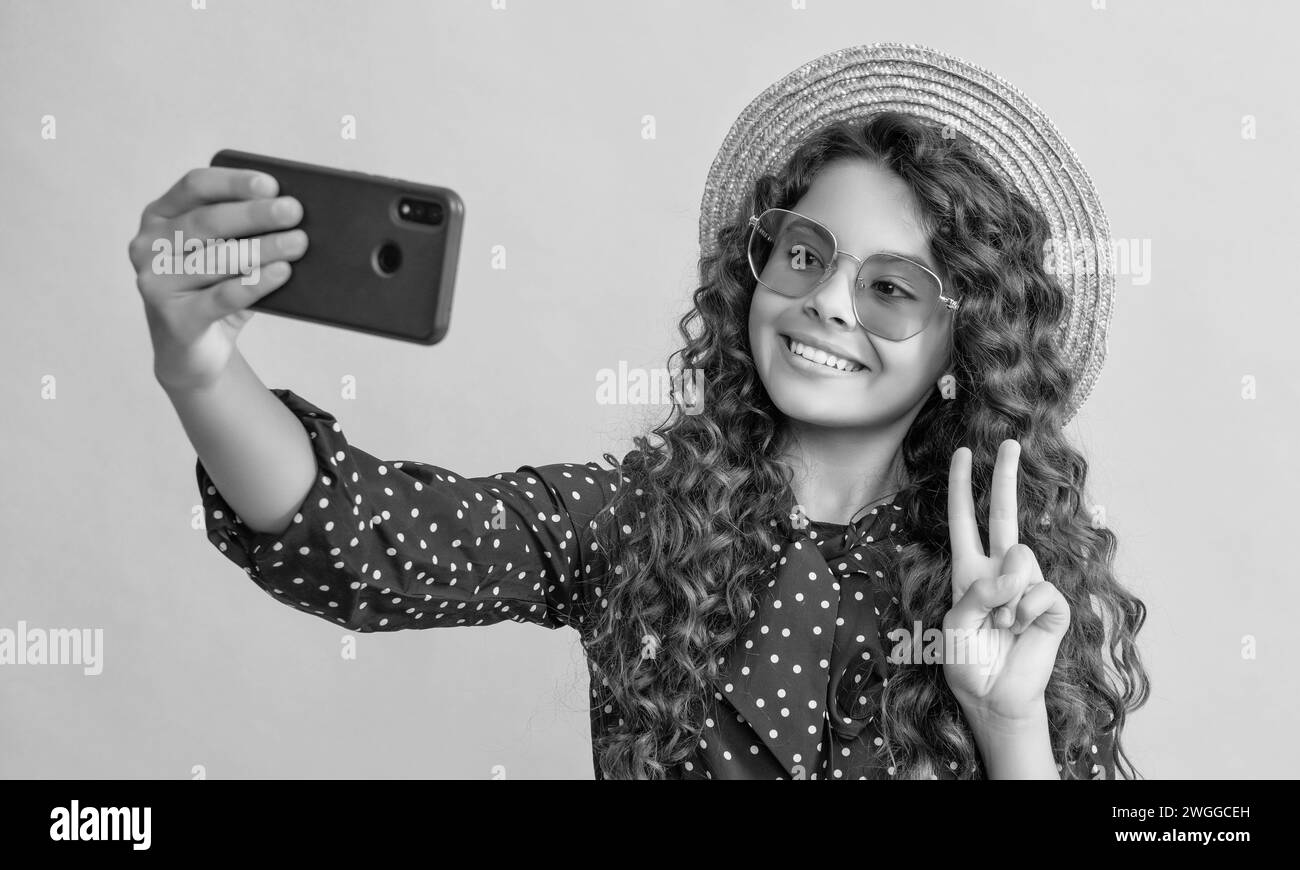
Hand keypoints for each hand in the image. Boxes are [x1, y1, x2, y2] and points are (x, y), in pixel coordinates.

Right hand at [129, 167, 307, 390]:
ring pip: (217, 259)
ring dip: (262, 248)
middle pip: (207, 221)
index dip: (233, 182)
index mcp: (160, 216)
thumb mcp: (225, 252)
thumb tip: (291, 212)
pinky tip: (283, 272)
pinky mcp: (174, 318)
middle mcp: (149, 246)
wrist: (194, 350)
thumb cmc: (215, 289)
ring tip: (299, 242)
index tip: (272, 184)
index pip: (194, 186)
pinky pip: (223, 296)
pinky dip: (256, 283)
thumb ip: (242, 230)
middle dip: (254, 214)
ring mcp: (156, 283)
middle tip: (294, 211)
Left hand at [942, 439, 1070, 725]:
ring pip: (1021, 559)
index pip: (964, 522)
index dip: (961, 488)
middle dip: (1004, 478)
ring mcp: (1027, 586)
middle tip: (1009, 442)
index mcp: (968, 572)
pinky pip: (1040, 590)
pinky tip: (1021, 630)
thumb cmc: (968, 663)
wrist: (996, 698)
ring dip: (1006, 595)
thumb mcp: (956, 627)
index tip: (962, 454)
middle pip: (1003, 515)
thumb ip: (977, 595)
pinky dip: (1026, 611)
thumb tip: (1013, 573)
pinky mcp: (1052, 605)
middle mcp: (999, 571)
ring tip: (1001, 626)